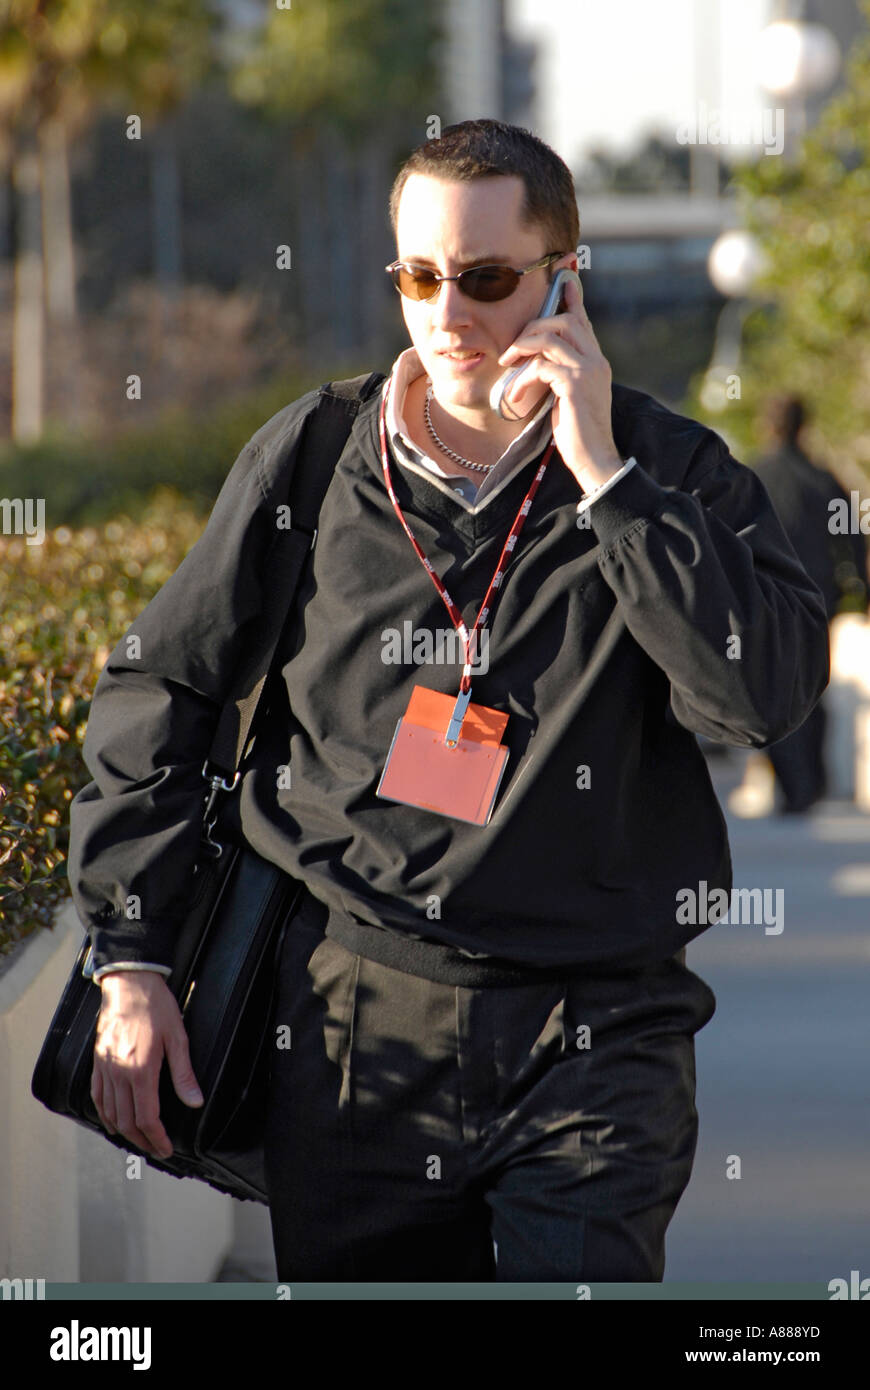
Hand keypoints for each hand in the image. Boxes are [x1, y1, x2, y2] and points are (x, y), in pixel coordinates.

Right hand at [91, 971, 202, 1159]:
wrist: (129, 983)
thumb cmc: (155, 1006)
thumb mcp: (178, 1038)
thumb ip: (184, 1074)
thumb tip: (194, 1101)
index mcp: (141, 1070)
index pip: (147, 1117)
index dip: (157, 1138)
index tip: (166, 1149)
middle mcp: (119, 1073)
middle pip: (127, 1121)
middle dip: (142, 1141)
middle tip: (156, 1149)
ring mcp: (105, 1068)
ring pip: (110, 1112)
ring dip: (123, 1132)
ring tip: (139, 1141)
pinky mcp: (97, 1061)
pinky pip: (97, 1095)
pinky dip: (104, 1114)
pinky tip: (112, 1121)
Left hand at [496, 273, 622, 492]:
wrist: (594, 461)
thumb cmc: (577, 434)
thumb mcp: (566, 398)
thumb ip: (557, 376)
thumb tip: (535, 364)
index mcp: (596, 362)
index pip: (582, 321)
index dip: (570, 298)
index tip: (561, 279)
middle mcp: (596, 361)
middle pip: (565, 321)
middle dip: (533, 327)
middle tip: (512, 350)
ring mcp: (588, 371)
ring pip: (552, 337)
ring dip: (523, 347)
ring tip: (508, 366)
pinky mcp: (576, 385)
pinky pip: (542, 366)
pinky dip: (523, 377)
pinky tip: (514, 396)